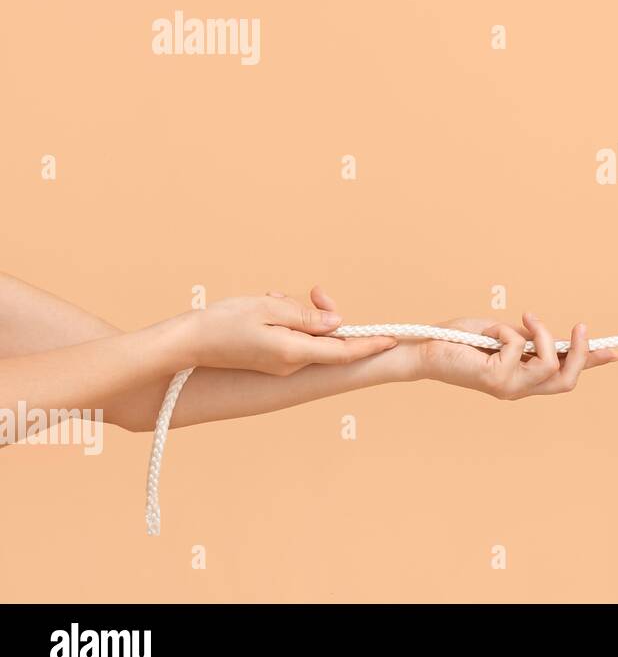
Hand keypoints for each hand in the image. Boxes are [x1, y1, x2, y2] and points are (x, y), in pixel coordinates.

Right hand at [182, 286, 397, 375]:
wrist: (185, 343)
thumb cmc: (223, 322)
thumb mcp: (267, 308)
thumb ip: (306, 316)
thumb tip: (337, 324)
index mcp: (293, 353)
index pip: (342, 351)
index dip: (369, 344)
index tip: (392, 340)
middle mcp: (290, 364)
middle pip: (327, 340)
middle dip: (327, 314)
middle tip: (317, 291)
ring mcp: (279, 365)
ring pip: (309, 335)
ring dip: (301, 313)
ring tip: (276, 297)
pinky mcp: (269, 361)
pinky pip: (292, 338)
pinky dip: (288, 320)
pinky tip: (269, 304)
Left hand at [414, 312, 617, 399]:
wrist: (427, 348)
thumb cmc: (460, 340)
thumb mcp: (504, 334)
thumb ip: (527, 338)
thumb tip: (550, 334)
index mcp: (524, 378)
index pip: (565, 374)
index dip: (592, 364)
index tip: (616, 352)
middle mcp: (520, 388)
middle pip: (568, 380)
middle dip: (582, 353)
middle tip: (580, 326)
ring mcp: (509, 387)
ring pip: (550, 365)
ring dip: (544, 335)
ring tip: (526, 318)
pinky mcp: (497, 379)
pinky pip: (519, 347)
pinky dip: (508, 331)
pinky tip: (487, 334)